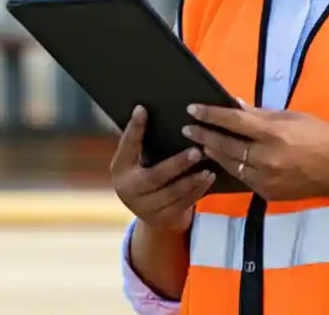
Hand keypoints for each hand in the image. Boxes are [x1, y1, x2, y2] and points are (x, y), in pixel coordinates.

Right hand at [110, 106, 215, 231]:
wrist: (152, 211)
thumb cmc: (149, 173)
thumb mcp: (141, 159)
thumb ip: (144, 141)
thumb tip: (149, 108)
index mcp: (120, 169)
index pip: (127, 146)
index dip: (134, 129)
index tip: (143, 109)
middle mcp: (127, 190)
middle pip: (154, 176)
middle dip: (177, 165)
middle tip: (196, 151)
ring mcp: (144, 208)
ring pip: (171, 194)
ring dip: (191, 180)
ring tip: (207, 167)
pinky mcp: (162, 219)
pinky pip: (182, 205)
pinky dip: (197, 191)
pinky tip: (208, 179)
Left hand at [183, 103, 328, 200]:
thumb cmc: (320, 136)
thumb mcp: (292, 117)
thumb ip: (262, 114)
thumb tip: (236, 106)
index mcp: (273, 134)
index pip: (233, 121)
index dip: (211, 114)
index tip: (193, 109)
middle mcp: (266, 158)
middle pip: (225, 145)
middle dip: (203, 135)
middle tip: (188, 128)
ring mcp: (265, 179)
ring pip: (230, 164)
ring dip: (213, 152)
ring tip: (199, 144)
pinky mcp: (266, 193)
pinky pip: (242, 178)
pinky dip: (231, 167)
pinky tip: (222, 159)